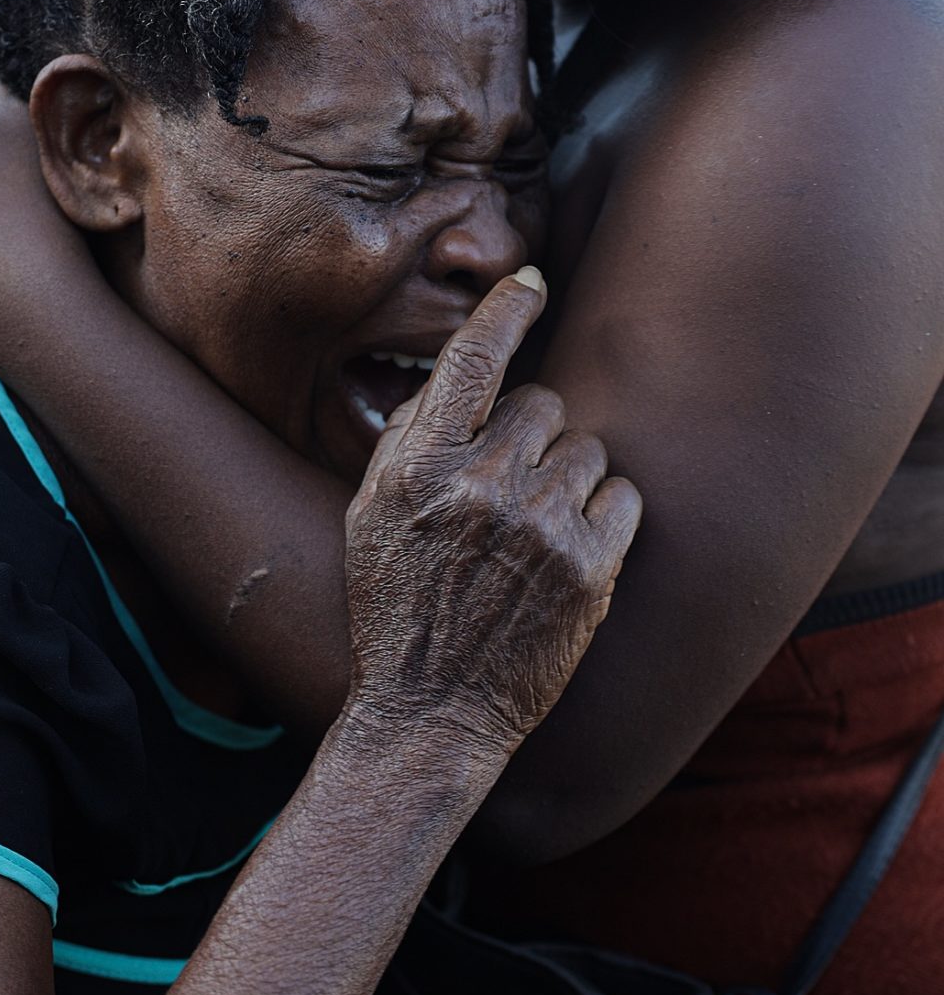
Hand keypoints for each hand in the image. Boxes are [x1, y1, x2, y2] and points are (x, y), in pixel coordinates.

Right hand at [343, 268, 641, 768]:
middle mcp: (480, 487)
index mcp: (418, 467)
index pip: (473, 356)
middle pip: (542, 403)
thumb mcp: (370, 514)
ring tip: (532, 532)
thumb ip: (412, 440)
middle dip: (530, 435)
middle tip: (506, 489)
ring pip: (587, 449)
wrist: (429, 713)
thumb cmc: (393, 606)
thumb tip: (458, 377)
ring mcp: (540, 528)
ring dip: (566, 478)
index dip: (507, 306)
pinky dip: (603, 516)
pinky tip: (567, 552)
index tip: (529, 281)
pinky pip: (624, 498)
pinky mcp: (592, 572)